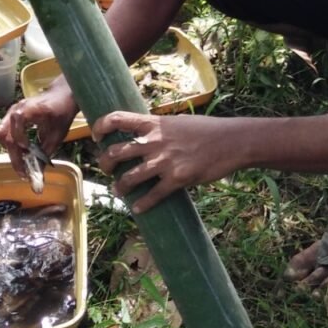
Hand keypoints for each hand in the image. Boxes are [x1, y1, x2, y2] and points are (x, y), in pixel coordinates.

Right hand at [0, 80, 77, 176]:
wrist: (61, 96)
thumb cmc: (61, 114)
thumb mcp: (57, 136)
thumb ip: (45, 155)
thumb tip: (37, 177)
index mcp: (30, 110)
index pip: (16, 128)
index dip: (19, 144)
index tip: (28, 157)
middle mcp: (16, 109)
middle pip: (2, 133)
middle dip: (12, 153)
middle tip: (23, 169)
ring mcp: (11, 111)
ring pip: (0, 133)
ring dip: (9, 149)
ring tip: (24, 159)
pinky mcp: (10, 115)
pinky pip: (3, 131)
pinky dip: (11, 143)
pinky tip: (23, 151)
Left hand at [92, 112, 244, 213]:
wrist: (232, 141)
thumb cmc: (207, 130)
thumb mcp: (178, 122)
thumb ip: (158, 128)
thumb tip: (143, 133)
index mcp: (154, 123)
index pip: (118, 119)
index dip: (100, 126)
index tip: (96, 135)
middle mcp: (155, 141)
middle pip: (116, 152)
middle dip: (105, 163)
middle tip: (106, 169)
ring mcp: (165, 161)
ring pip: (130, 177)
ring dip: (120, 187)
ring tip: (118, 191)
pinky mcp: (178, 179)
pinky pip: (153, 195)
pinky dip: (142, 204)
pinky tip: (137, 209)